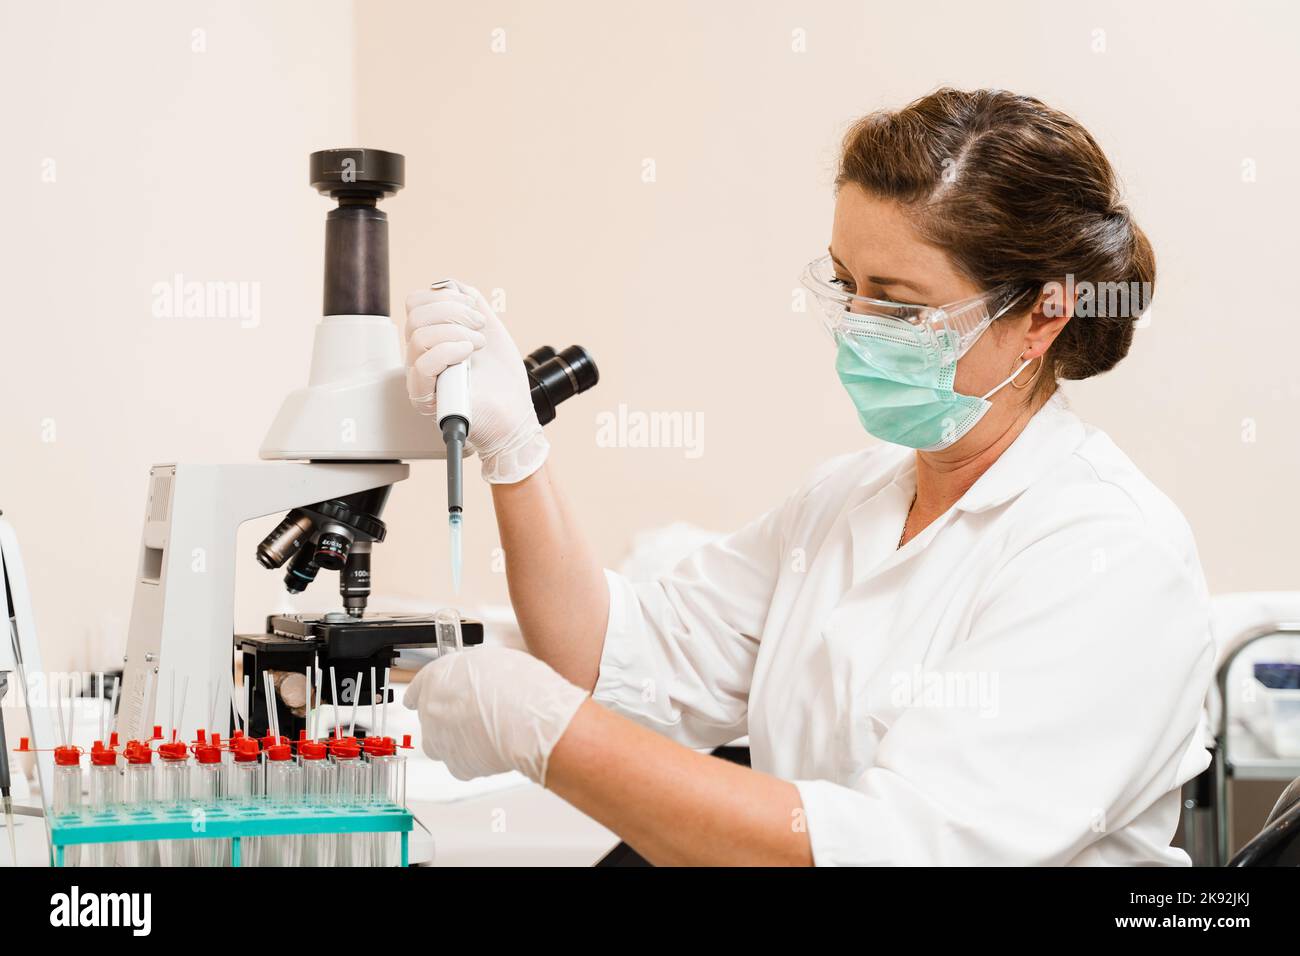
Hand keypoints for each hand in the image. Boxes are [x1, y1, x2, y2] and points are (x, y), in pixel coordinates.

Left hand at [402, 647, 588, 783]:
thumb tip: (476, 678)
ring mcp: (440, 741)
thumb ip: (472, 672)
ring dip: (458, 740)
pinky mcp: (457, 767)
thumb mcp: (492, 660)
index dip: (423, 695)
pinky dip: (474, 758)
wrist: (528, 721)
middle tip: (476, 713)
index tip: (421, 700)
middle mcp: (431, 711)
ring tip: (486, 733)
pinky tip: (493, 748)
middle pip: (431, 719)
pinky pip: (461, 764)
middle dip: (449, 718)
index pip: (417, 690)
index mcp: (434, 679)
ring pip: (442, 744)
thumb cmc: (516, 686)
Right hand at [404, 280, 548, 482]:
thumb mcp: (490, 329)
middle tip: (479, 327)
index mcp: (432, 337)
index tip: (476, 313)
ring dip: (456, 332)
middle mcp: (421, 355)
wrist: (515, 414)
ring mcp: (421, 375)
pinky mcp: (425, 396)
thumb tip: (449, 284)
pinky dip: (449, 351)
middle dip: (453, 312)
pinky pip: (423, 364)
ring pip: (418, 335)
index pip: (416, 303)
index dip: (445, 298)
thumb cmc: (502, 379)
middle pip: (415, 314)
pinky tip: (468, 355)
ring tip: (478, 345)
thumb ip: (470, 303)